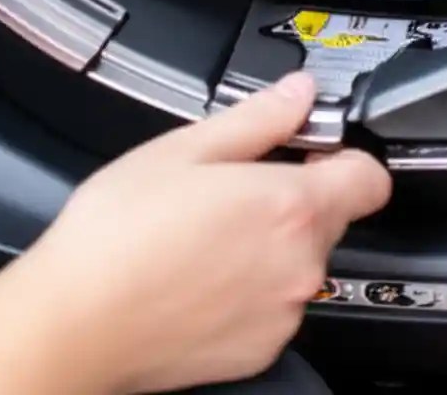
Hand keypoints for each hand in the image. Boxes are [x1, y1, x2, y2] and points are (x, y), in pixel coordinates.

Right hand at [9, 72, 391, 392]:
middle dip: (287, 201)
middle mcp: (300, 266)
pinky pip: (270, 310)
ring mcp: (282, 314)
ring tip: (197, 239)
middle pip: (326, 220)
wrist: (77, 322)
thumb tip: (296, 94)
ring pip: (294, 266)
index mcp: (289, 206)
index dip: (340, 156)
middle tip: (224, 193)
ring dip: (263, 249)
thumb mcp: (179, 151)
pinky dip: (244, 294)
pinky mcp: (259, 350)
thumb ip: (255, 119)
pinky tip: (192, 278)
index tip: (306, 151)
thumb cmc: (116, 238)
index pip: (369, 177)